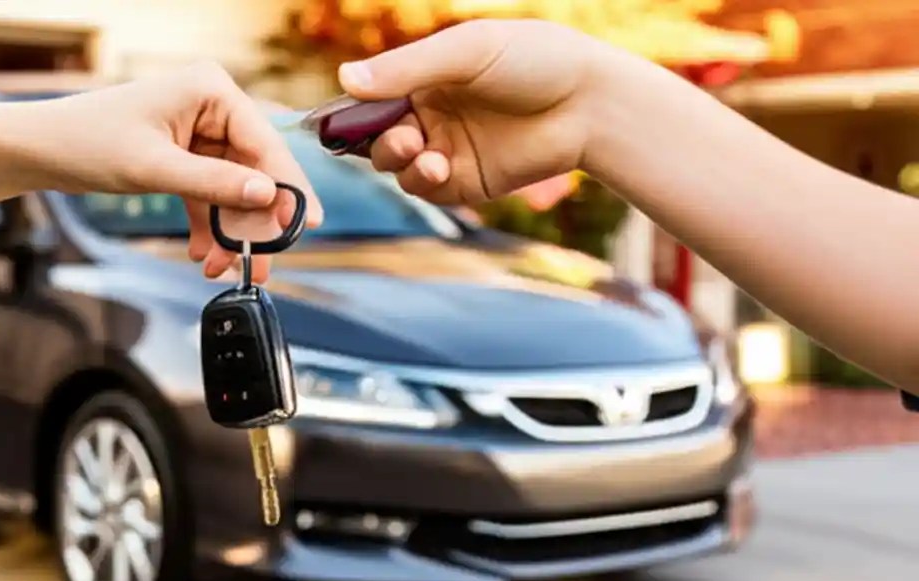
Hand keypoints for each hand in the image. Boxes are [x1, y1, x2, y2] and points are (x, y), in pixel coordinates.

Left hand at [1, 62, 320, 281]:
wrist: (42, 149)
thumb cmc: (88, 141)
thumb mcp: (155, 168)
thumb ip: (214, 185)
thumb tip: (268, 197)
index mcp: (211, 89)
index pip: (265, 143)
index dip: (289, 187)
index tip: (307, 223)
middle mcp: (211, 106)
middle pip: (255, 171)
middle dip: (255, 222)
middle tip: (261, 263)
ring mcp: (199, 132)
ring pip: (234, 190)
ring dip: (231, 232)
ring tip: (223, 268)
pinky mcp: (185, 156)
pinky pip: (210, 196)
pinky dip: (209, 226)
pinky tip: (202, 253)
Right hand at [337, 20, 599, 204]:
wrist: (590, 103)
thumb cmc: (535, 60)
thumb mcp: (466, 52)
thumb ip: (406, 68)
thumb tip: (345, 79)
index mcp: (426, 77)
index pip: (371, 98)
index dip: (348, 112)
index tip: (329, 122)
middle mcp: (431, 114)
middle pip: (375, 136)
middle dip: (376, 140)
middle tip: (400, 135)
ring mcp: (447, 149)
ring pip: (395, 166)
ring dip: (396, 161)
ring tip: (419, 151)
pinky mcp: (465, 181)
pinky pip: (425, 189)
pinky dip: (420, 181)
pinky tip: (435, 168)